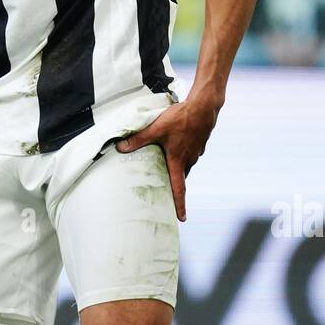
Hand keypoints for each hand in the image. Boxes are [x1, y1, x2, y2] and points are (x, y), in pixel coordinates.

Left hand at [116, 99, 218, 221]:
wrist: (203, 106)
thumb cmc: (182, 118)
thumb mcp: (156, 128)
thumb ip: (138, 139)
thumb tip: (121, 147)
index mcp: (178, 160)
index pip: (179, 189)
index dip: (180, 205)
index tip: (181, 217)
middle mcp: (189, 159)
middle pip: (181, 176)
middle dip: (175, 183)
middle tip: (167, 189)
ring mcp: (196, 151)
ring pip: (185, 163)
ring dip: (178, 165)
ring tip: (168, 161)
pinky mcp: (199, 142)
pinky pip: (190, 152)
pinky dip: (183, 152)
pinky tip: (177, 143)